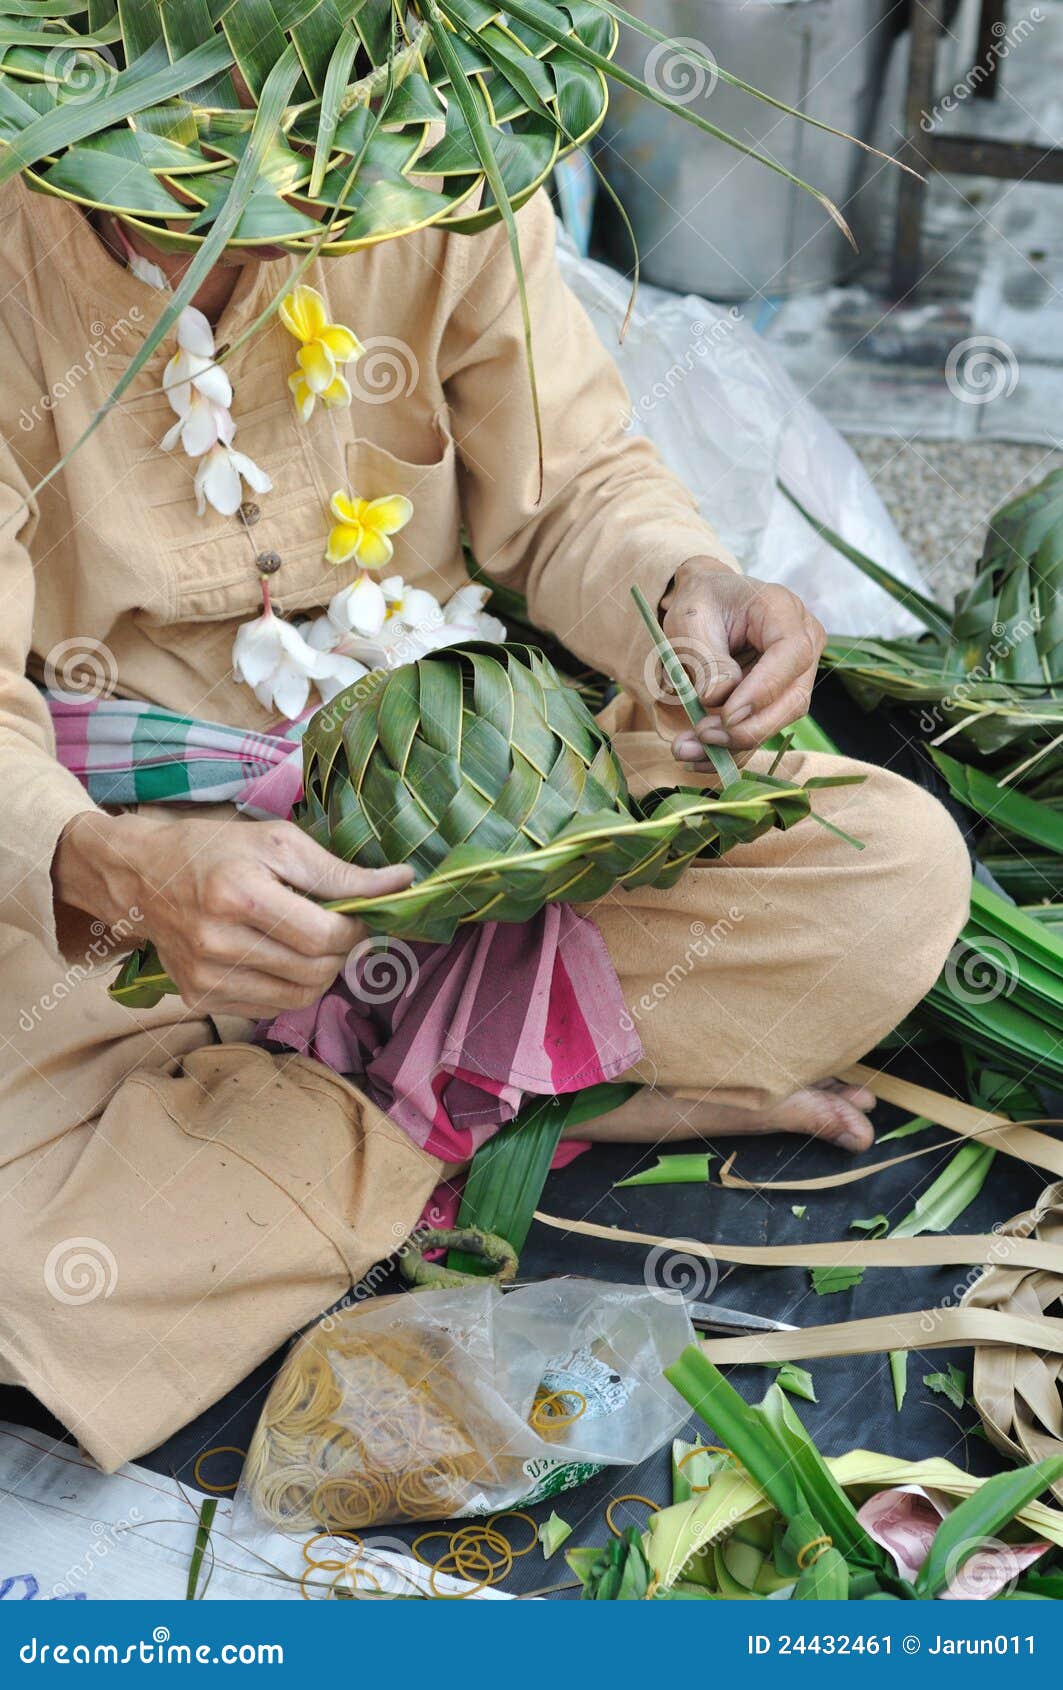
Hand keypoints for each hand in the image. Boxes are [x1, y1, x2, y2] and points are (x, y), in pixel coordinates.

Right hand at [53, 811, 412, 1016]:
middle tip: (339, 928)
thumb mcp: (277, 842)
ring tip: (311, 943)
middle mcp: (217, 944)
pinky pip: (271, 1008)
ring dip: (321, 973)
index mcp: (238, 896)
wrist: (143, 878)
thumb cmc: (215, 851)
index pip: (324, 937)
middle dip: (342, 952)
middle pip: (315, 971)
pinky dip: (290, 987)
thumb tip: (401, 883)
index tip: (360, 915)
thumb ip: (339, 871)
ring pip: (298, 997)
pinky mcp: (199, 998)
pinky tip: (280, 958)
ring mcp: (206, 977)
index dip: (356, 930)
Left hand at [659, 558, 824, 768]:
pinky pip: (760, 731)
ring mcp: (795, 676)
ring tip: (686, 750)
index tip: (726, 714)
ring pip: (776, 722)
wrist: (705, 604)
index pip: (791, 655)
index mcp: (784, 612)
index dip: (763, 690)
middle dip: (748, 727)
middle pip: (793, 699)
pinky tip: (697, 760)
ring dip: (732, 745)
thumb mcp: (692, 618)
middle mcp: (803, 645)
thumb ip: (706, 656)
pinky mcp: (778, 701)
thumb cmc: (700, 603)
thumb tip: (717, 698)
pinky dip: (730, 751)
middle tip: (703, 736)